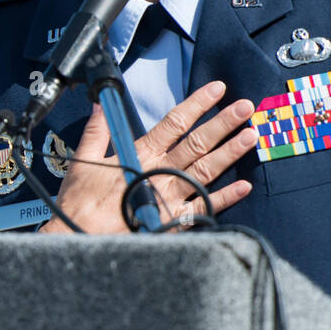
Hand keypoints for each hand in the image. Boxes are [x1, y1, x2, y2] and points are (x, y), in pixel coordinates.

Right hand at [37, 80, 257, 233]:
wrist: (79, 239)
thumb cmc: (79, 202)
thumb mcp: (83, 160)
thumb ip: (98, 129)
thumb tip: (102, 103)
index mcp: (140, 153)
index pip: (175, 122)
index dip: (198, 103)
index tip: (218, 89)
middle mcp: (159, 172)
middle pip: (197, 143)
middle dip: (223, 123)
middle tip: (246, 107)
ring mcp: (168, 197)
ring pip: (206, 170)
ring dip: (230, 153)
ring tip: (251, 137)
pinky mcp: (172, 221)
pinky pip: (204, 208)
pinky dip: (225, 198)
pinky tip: (244, 186)